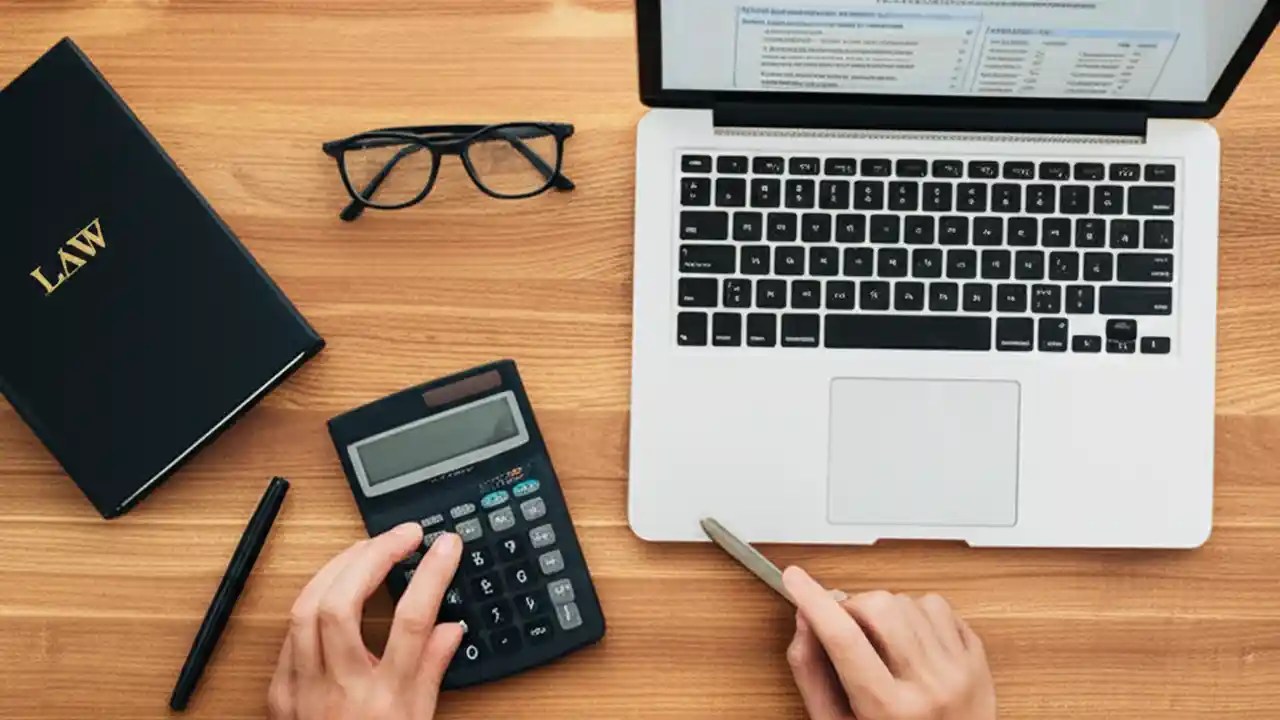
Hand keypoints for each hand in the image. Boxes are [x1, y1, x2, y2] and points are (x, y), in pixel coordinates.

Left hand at [268, 524, 463, 719]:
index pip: (411, 621)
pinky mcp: (279, 691)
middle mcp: (339, 691)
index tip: (446, 545)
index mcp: (385, 702)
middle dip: (373, 555)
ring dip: (338, 567)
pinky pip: (290, 631)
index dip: (431, 574)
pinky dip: (315, 597)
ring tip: (368, 548)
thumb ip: (432, 669)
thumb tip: (449, 625)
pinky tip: (335, 584)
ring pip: (306, 608)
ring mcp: (302, 690)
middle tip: (403, 535)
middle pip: (344, 604)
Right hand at [782, 567, 995, 719]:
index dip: (814, 601)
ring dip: (884, 611)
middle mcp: (929, 687)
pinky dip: (915, 612)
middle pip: (878, 608)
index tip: (794, 579)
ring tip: (882, 643)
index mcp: (889, 711)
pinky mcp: (976, 658)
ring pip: (908, 601)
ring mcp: (958, 670)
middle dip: (852, 608)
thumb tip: (804, 618)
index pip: (844, 639)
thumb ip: (813, 676)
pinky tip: (910, 641)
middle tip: (847, 629)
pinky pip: (938, 606)